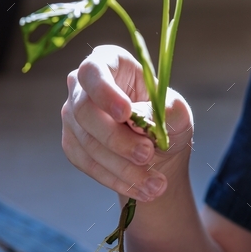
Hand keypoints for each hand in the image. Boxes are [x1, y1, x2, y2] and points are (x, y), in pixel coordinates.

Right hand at [62, 45, 193, 201]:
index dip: (105, 92)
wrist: (158, 155)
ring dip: (122, 167)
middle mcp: (82, 86)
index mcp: (109, 62)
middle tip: (148, 155)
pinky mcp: (73, 144)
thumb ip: (166, 112)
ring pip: (87, 143)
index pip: (94, 71)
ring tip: (156, 184)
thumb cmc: (166, 122)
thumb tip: (140, 121)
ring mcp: (73, 116)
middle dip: (117, 139)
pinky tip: (141, 189)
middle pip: (85, 111)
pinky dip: (115, 179)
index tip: (126, 113)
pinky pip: (87, 164)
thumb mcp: (178, 114)